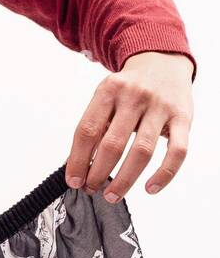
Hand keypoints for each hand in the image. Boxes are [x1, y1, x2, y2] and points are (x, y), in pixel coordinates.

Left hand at [65, 52, 193, 202]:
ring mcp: (160, 107)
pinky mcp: (183, 118)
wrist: (163, 62)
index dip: (78, 159)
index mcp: (108, 90)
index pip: (87, 130)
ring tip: (112, 195)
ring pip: (142, 151)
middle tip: (91, 189)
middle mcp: (134, 97)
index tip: (73, 180)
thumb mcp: (106, 96)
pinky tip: (150, 188)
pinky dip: (164, 174)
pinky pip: (177, 152)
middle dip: (98, 173)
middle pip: (112, 143)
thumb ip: (94, 125)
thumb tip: (76, 165)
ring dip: (124, 179)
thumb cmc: (129, 89)